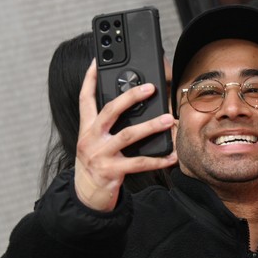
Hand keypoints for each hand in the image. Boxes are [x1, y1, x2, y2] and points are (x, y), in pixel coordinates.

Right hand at [74, 61, 176, 211]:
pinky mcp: (112, 171)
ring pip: (127, 135)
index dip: (89, 79)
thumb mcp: (95, 141)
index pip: (85, 98)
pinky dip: (158, 160)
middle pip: (110, 111)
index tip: (97, 62)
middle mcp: (91, 138)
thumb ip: (106, 125)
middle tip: (150, 88)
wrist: (86, 195)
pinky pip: (139, 163)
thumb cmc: (96, 163)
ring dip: (150, 127)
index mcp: (87, 128)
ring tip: (167, 120)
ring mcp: (101, 154)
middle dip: (130, 97)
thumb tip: (131, 106)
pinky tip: (172, 156)